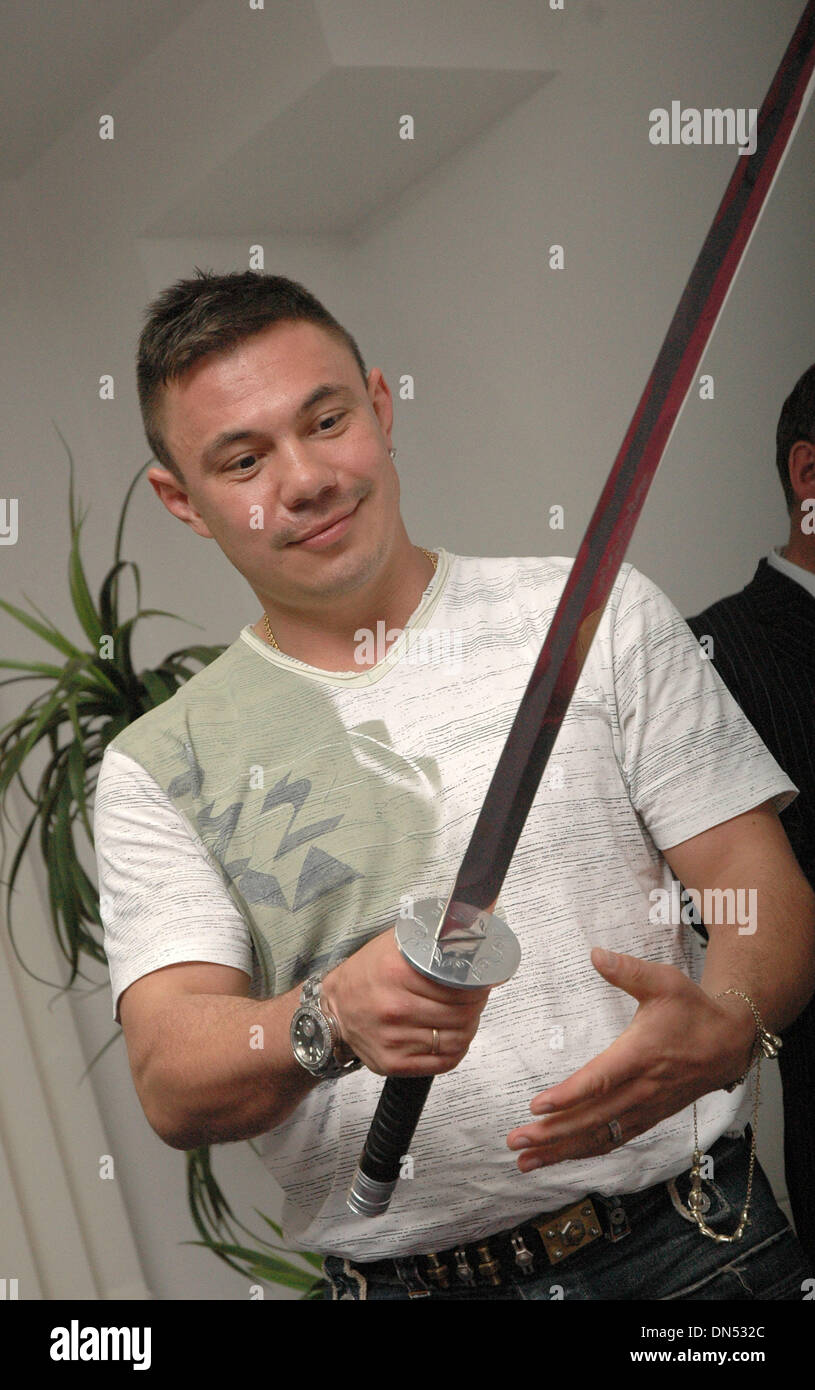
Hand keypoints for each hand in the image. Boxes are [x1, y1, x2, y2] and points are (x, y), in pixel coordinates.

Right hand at [324, 926, 493, 1076]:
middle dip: (475, 1005)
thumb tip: (470, 932)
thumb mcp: (394, 945)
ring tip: (466, 1017)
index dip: (477, 985)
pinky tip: (453, 1037)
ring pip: (456, 1039)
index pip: (457, 986)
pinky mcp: (392, 1062)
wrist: (334, 1007)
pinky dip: (456, 1050)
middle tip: (476, 998)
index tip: (480, 981)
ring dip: (469, 1027)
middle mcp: (393, 1008)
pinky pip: (442, 1062)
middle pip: (460, 1014)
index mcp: (396, 973)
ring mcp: (393, 1039)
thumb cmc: (367, 973)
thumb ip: (429, 942)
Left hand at [506, 948, 755, 1170]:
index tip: (537, 1105)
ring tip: (526, 1160)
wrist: (730, 1043)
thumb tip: (595, 954)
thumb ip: (628, 971)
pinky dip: (585, 1152)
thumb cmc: (693, 1010)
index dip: (569, 1096)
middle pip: (592, 1118)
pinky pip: (614, 1140)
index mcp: (641, 1055)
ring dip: (562, 1151)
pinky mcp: (649, 1117)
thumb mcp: (664, 981)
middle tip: (516, 1141)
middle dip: (552, 1133)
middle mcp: (641, 1088)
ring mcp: (645, 1108)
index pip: (600, 1080)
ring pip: (600, 1136)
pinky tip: (560, 1157)